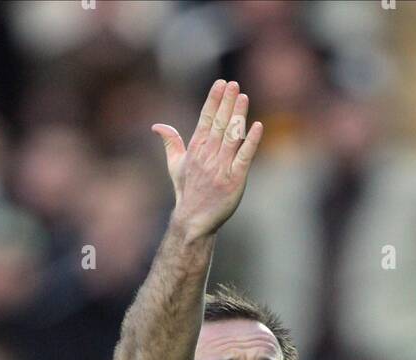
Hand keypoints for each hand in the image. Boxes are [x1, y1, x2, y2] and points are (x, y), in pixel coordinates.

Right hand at [152, 79, 262, 240]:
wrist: (193, 220)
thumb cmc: (186, 192)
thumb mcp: (175, 165)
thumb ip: (171, 143)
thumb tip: (157, 126)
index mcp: (196, 149)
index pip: (206, 119)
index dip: (214, 100)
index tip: (221, 83)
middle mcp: (208, 156)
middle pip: (219, 123)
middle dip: (227, 102)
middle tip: (234, 84)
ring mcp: (222, 167)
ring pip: (231, 136)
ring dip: (238, 116)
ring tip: (244, 97)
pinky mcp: (235, 180)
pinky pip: (244, 157)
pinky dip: (251, 142)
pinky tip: (257, 126)